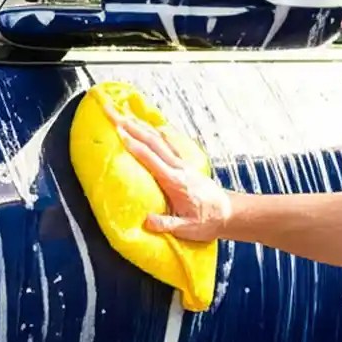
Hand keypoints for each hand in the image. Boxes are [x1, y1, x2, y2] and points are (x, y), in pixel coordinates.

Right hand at [102, 100, 231, 242]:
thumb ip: (167, 224)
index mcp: (176, 181)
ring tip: (122, 114)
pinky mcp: (183, 164)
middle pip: (151, 141)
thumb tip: (147, 221)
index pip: (151, 159)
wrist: (229, 213)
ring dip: (139, 125)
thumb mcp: (188, 228)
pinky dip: (153, 132)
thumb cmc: (208, 221)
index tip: (118, 132)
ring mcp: (181, 163)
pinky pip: (165, 144)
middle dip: (130, 125)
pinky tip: (146, 126)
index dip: (134, 145)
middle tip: (112, 112)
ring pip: (158, 139)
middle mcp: (178, 167)